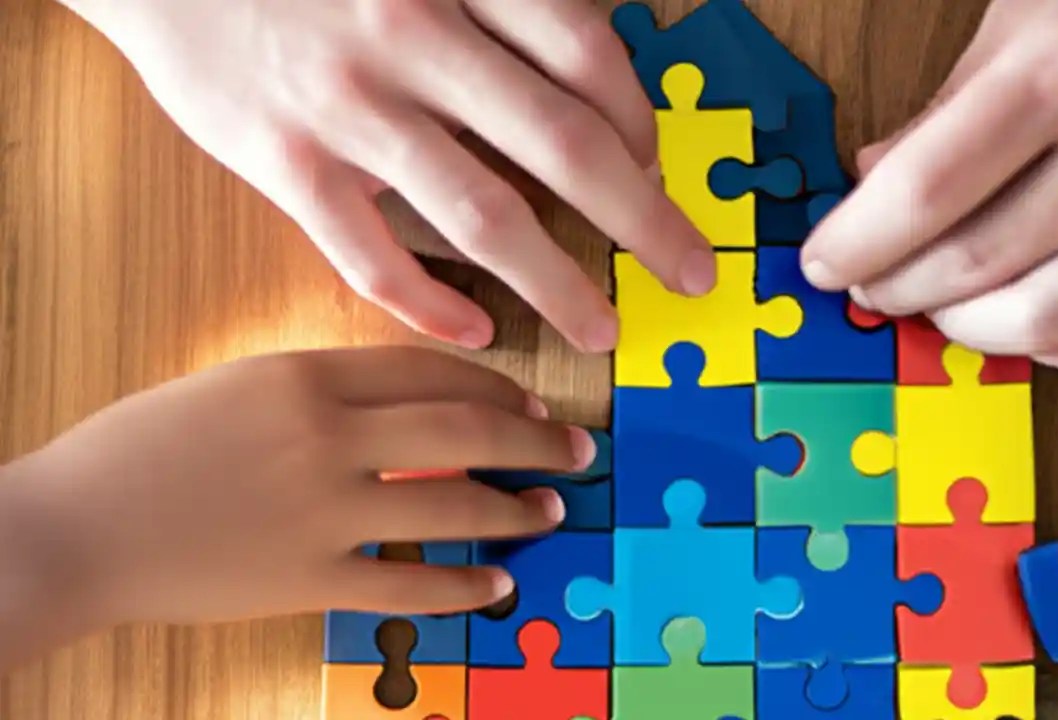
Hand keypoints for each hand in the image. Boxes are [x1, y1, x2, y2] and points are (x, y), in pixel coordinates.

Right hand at [0, 346, 590, 649]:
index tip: (533, 401)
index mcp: (308, 374)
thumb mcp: (240, 385)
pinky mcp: (308, 579)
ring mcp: (321, 510)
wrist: (75, 524)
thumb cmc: (145, 447)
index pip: (432, 369)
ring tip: (550, 512)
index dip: (497, 386)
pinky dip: (460, 586)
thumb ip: (324, 391)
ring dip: (515, 509)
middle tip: (579, 448)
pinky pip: (406, 584)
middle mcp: (327, 434)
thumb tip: (405, 407)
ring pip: (452, 502)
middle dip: (535, 439)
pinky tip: (494, 583)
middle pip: (464, 426)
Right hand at [62, 0, 714, 351]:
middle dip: (644, 221)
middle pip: (564, 144)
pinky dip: (428, 304)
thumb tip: (598, 64)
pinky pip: (371, 255)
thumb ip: (501, 11)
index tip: (657, 169)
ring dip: (556, 284)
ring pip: (483, 214)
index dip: (641, 124)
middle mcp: (414, 38)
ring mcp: (349, 107)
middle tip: (691, 274)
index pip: (587, 56)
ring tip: (601, 330)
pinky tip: (474, 333)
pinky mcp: (286, 163)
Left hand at [802, 0, 1057, 378]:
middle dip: (894, 288)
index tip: (825, 260)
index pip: (926, 191)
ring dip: (959, 326)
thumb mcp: (1028, 12)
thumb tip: (871, 187)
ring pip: (1037, 326)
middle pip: (974, 268)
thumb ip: (943, 109)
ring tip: (935, 299)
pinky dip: (1037, 344)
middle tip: (871, 281)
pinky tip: (1016, 308)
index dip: (856, 241)